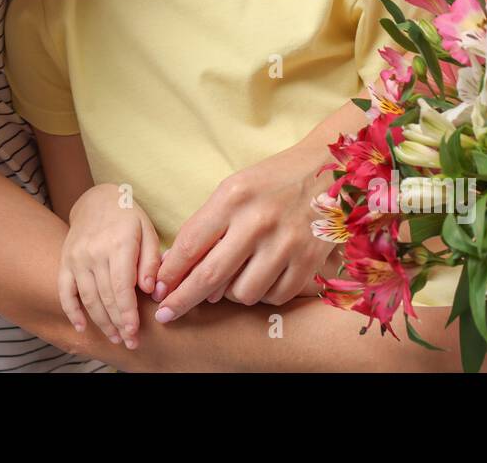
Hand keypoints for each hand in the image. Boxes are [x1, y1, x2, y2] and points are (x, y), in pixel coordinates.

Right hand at [60, 183, 160, 349]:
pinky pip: (65, 291)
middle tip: (129, 342)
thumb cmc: (128, 216)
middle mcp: (94, 252)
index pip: (121, 287)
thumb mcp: (147, 230)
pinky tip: (81, 326)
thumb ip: (151, 260)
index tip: (134, 332)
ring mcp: (76, 257)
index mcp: (118, 243)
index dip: (128, 313)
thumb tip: (150, 290)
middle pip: (105, 297)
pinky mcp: (65, 261)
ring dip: (101, 322)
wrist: (96, 199)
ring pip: (88, 298)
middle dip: (118, 323)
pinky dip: (71, 311)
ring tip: (114, 337)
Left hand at [151, 133, 342, 322]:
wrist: (329, 171)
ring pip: (243, 293)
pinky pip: (274, 297)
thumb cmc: (272, 181)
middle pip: (210, 276)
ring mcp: (286, 244)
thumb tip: (176, 267)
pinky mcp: (309, 261)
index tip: (157, 291)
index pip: (191, 245)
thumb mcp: (234, 189)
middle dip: (183, 300)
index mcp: (234, 197)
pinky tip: (260, 277)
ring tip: (231, 279)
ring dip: (229, 294)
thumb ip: (207, 225)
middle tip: (166, 314)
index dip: (170, 273)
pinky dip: (261, 294)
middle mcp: (259, 221)